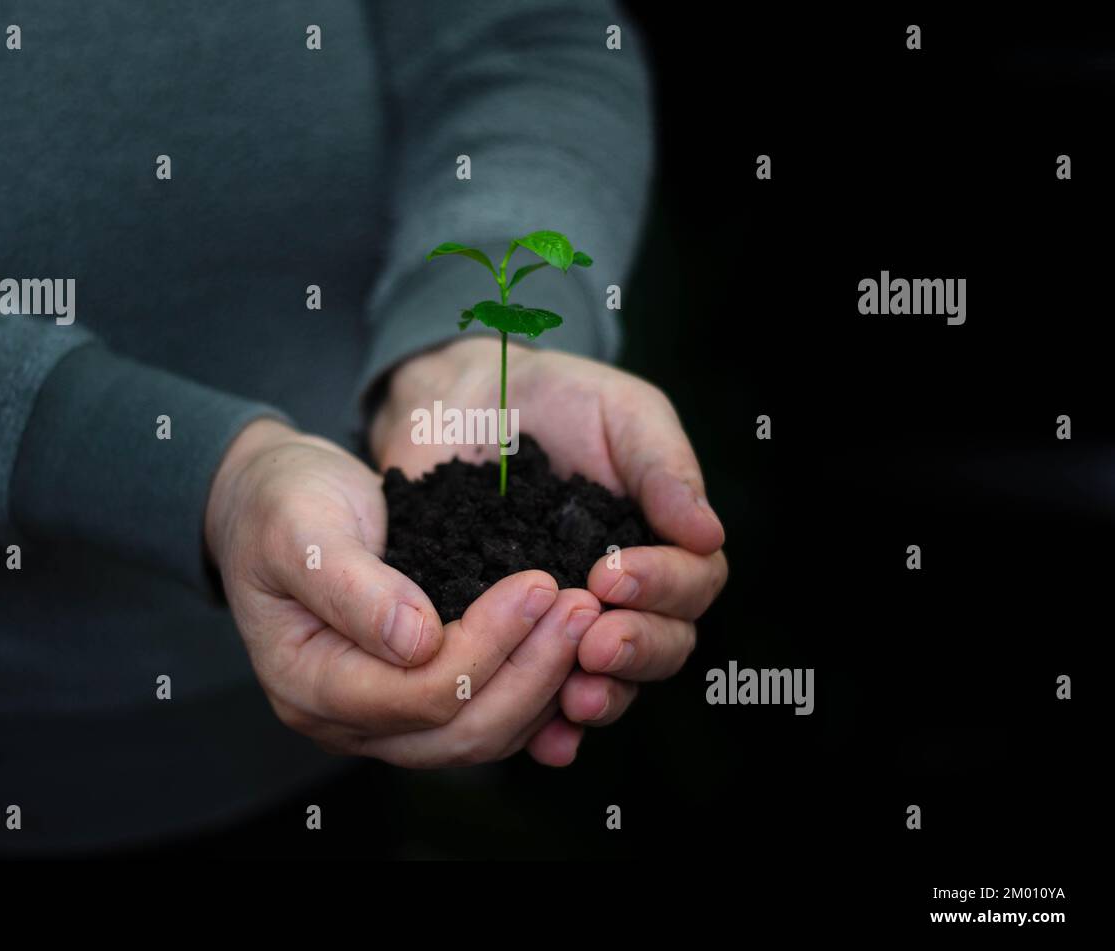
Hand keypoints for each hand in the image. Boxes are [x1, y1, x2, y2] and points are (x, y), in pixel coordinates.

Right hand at [205, 416, 599, 765]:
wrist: (275, 500)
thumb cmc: (280, 506)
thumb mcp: (301, 529)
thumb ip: (351, 587)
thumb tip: (416, 640)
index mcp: (308, 684)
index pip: (416, 695)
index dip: (485, 646)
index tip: (537, 584)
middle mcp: (347, 719)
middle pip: (459, 732)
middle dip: (530, 672)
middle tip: (581, 606)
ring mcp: (385, 718)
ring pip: (482, 735)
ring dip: (542, 683)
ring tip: (584, 616)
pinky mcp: (419, 698)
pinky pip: (487, 716)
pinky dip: (534, 690)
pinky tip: (570, 647)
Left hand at [370, 337, 728, 753]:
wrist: (462, 399)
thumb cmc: (555, 396)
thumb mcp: (622, 413)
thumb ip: (664, 468)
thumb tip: (709, 534)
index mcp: (661, 543)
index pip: (692, 587)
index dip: (663, 589)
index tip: (613, 573)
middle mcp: (621, 594)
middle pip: (662, 648)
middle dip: (636, 652)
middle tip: (597, 644)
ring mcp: (565, 622)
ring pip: (607, 682)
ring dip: (601, 697)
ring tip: (574, 697)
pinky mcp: (507, 638)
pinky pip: (536, 696)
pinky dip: (544, 727)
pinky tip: (540, 739)